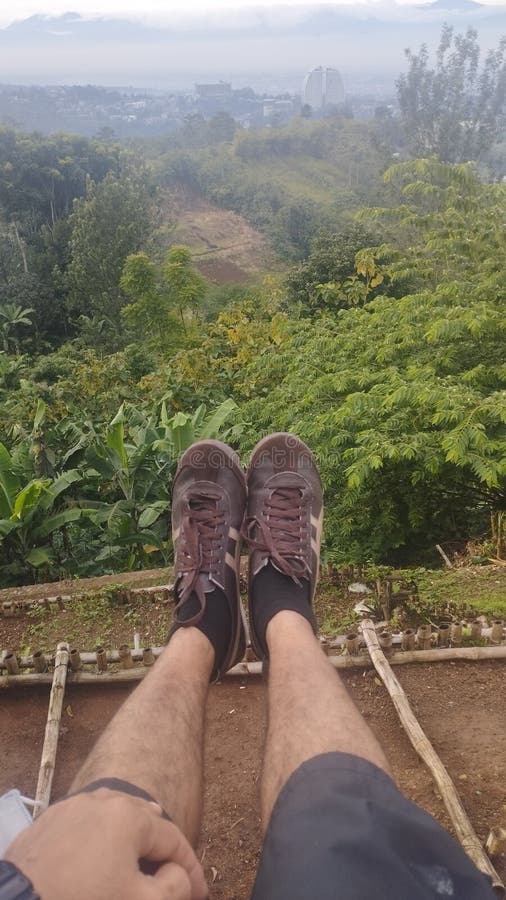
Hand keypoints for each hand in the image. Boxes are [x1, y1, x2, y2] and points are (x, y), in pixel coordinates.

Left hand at [5, 789, 207, 899]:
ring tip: (141, 862)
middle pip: (144, 822)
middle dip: (161, 850)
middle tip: (172, 877)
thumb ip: (174, 886)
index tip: (200, 895)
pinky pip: (85, 828)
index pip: (174, 839)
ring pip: (113, 819)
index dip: (192, 870)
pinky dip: (99, 843)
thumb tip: (177, 873)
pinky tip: (98, 861)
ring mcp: (70, 808)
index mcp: (129, 814)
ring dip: (131, 842)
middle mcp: (101, 800)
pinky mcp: (47, 823)